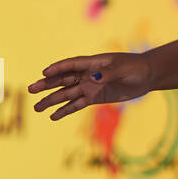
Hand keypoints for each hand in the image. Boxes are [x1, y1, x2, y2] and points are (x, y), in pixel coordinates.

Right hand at [28, 51, 154, 120]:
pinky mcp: (94, 98)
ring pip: (66, 94)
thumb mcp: (124, 68)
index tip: (44, 73)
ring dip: (51, 100)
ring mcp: (89, 87)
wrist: (146, 76)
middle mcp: (86, 74)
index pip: (70, 65)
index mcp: (92, 62)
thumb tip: (93, 79)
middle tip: (31, 90)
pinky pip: (77, 105)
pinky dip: (65, 110)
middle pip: (62, 80)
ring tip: (36, 107)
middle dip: (47, 85)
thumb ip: (108, 73)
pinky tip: (53, 116)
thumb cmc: (135, 67)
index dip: (57, 68)